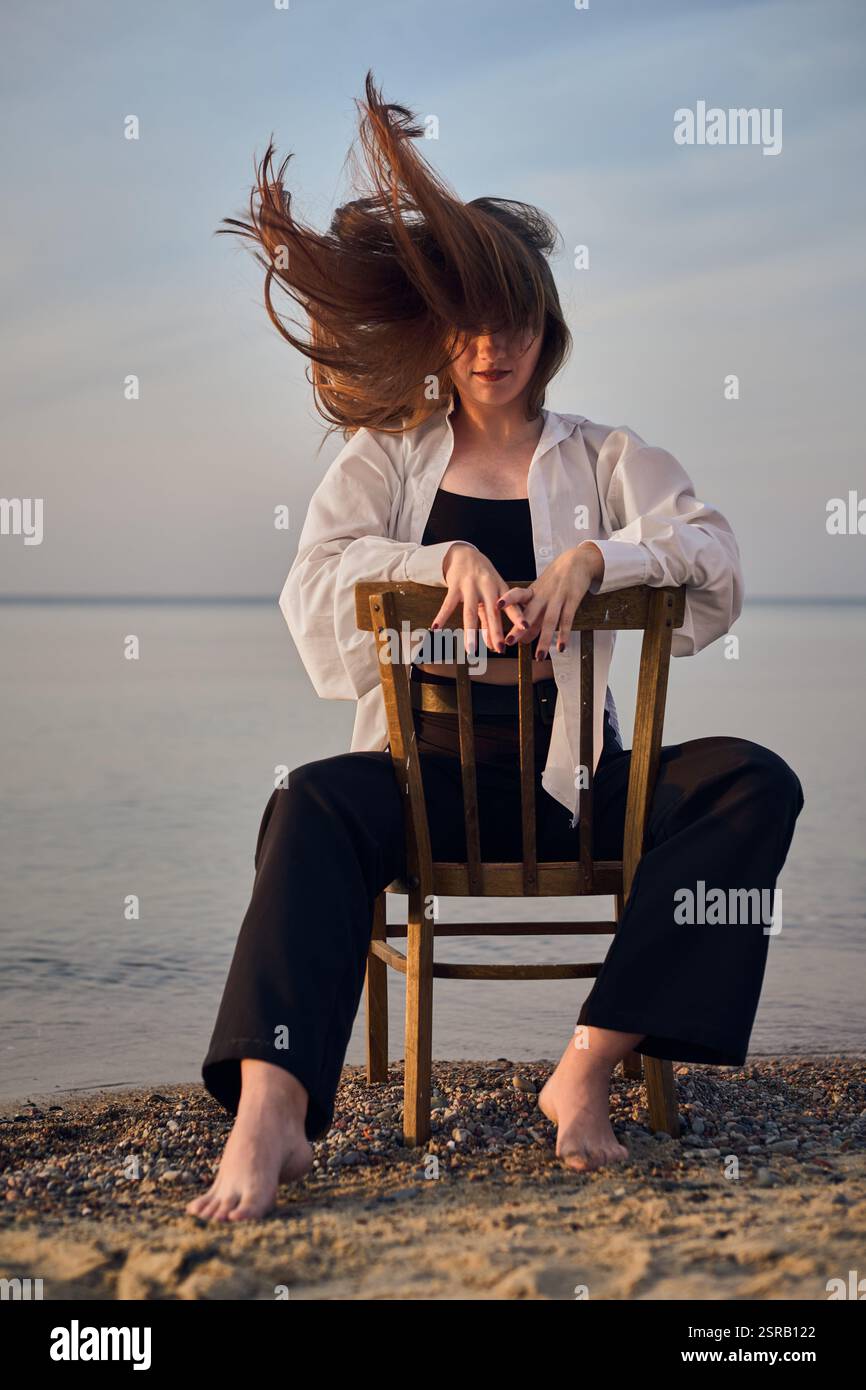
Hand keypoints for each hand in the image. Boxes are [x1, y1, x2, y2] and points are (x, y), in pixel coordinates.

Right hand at [433, 543, 529, 657]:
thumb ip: (491, 619)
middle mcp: (488, 587)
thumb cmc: (482, 578)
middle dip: (496, 632)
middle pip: (492, 612)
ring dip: (470, 632)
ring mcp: (471, 586)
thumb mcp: (491, 595)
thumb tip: (492, 645)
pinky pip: (448, 604)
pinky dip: (441, 617)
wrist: (465, 553)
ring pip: (470, 612)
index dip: (518, 616)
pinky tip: (436, 629)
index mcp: (501, 588)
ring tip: (470, 650)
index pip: (511, 605)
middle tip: (500, 649)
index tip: (524, 629)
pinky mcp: (455, 585)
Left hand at [497, 542, 604, 659]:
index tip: (496, 606)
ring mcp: (558, 597)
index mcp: (532, 591)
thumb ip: (532, 611)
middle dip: (519, 629)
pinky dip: (563, 634)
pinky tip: (560, 647)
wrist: (577, 561)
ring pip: (549, 621)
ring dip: (543, 640)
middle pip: (529, 614)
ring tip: (538, 656)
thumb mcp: (540, 590)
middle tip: (509, 642)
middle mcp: (543, 595)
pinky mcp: (572, 600)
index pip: (517, 594)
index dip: (507, 600)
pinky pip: (567, 620)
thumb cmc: (555, 579)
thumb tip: (522, 636)